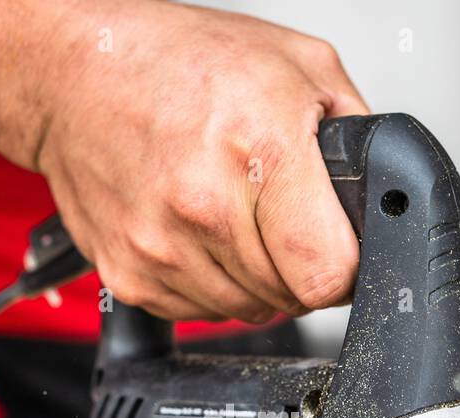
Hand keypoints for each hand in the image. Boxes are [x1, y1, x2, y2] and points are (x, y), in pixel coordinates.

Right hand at [28, 1, 368, 321]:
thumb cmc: (179, 63)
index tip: (338, 248)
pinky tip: (197, 232)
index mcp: (261, 149)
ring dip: (254, 279)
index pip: (329, 272)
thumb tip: (381, 197)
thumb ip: (355, 136)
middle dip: (298, 266)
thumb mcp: (300, 66)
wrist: (77, 76)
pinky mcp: (131, 277)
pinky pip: (200, 313)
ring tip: (234, 216)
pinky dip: (210, 283)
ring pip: (247, 312)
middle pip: (291, 298)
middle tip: (279, 217)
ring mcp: (162, 248)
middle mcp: (205, 205)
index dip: (346, 266)